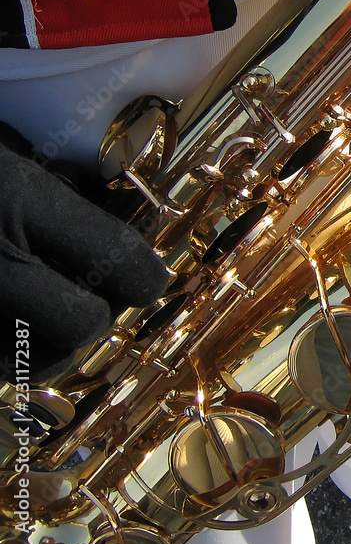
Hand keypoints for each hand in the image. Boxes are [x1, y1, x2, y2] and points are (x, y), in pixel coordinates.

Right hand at [0, 124, 168, 381]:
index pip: (116, 259)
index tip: (144, 279)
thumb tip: (106, 208)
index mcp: (11, 203)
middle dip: (91, 315)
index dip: (142, 275)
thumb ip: (49, 180)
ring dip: (42, 347)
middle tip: (85, 299)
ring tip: (30, 317)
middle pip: (82, 324)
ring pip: (29, 363)